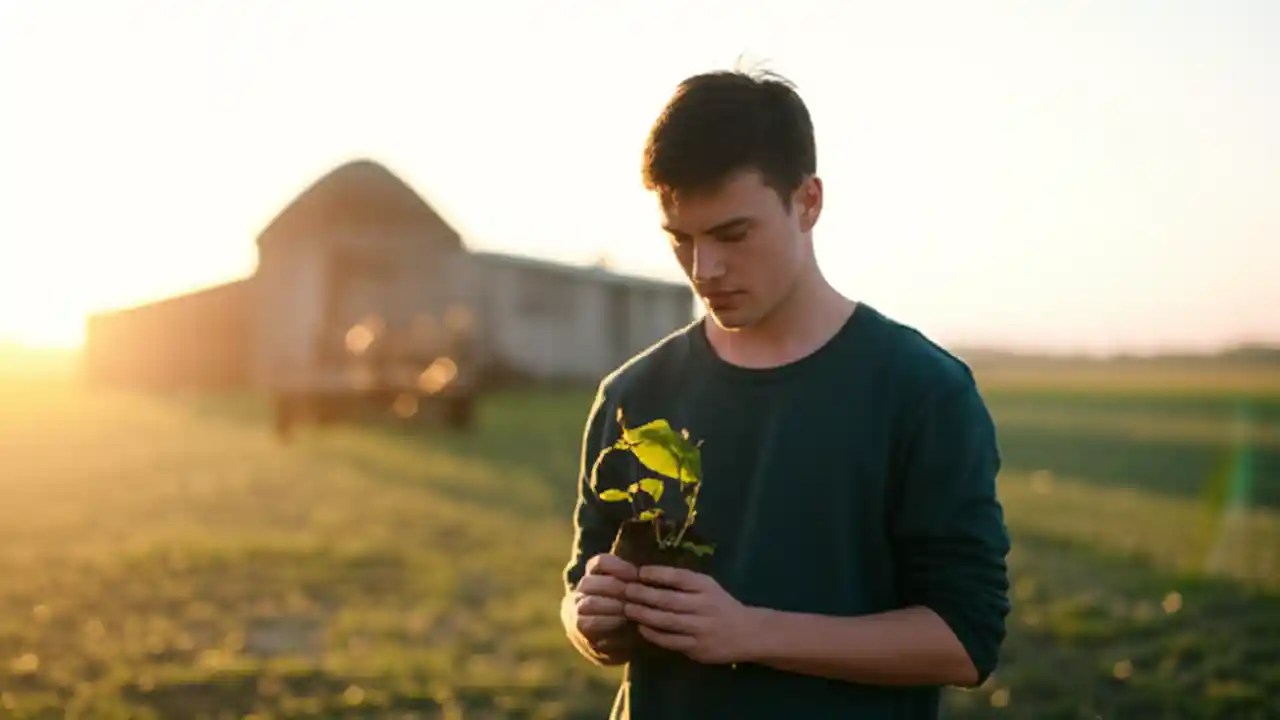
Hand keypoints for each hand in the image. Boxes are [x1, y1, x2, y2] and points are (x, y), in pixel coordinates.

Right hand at [566, 553, 638, 660]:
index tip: (635, 574)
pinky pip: (589, 622)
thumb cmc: (628, 606)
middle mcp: (584, 588)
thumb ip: (636, 581)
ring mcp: (579, 607)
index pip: (600, 562)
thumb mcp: (632, 590)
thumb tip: (650, 574)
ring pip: (589, 602)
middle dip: (615, 587)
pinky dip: (608, 621)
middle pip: (591, 582)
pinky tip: (623, 621)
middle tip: (634, 594)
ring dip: (612, 605)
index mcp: (596, 572)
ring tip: (629, 609)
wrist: (610, 633)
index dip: (617, 566)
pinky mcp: (581, 626)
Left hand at [624, 565, 761, 664]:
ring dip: (643, 614)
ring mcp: (700, 628)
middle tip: (625, 591)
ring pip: (666, 621)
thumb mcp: (707, 586)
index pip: (678, 577)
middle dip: (643, 594)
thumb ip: (684, 582)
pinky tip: (642, 628)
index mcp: (705, 586)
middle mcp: (703, 606)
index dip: (656, 573)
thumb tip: (647, 574)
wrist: (747, 633)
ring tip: (627, 608)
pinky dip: (653, 634)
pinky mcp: (697, 648)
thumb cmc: (721, 605)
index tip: (639, 571)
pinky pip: (670, 640)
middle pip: (667, 599)